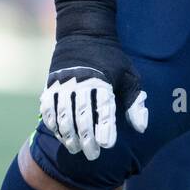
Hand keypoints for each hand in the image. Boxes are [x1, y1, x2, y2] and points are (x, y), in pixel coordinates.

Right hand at [40, 34, 147, 160]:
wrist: (84, 34)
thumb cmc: (112, 59)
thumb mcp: (130, 76)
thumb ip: (135, 102)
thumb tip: (141, 128)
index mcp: (102, 80)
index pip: (103, 109)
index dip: (105, 128)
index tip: (107, 145)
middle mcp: (80, 82)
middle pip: (81, 116)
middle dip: (86, 139)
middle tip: (92, 155)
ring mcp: (62, 84)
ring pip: (62, 116)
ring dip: (68, 135)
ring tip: (76, 149)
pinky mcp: (50, 85)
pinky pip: (49, 110)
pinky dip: (54, 125)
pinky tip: (61, 136)